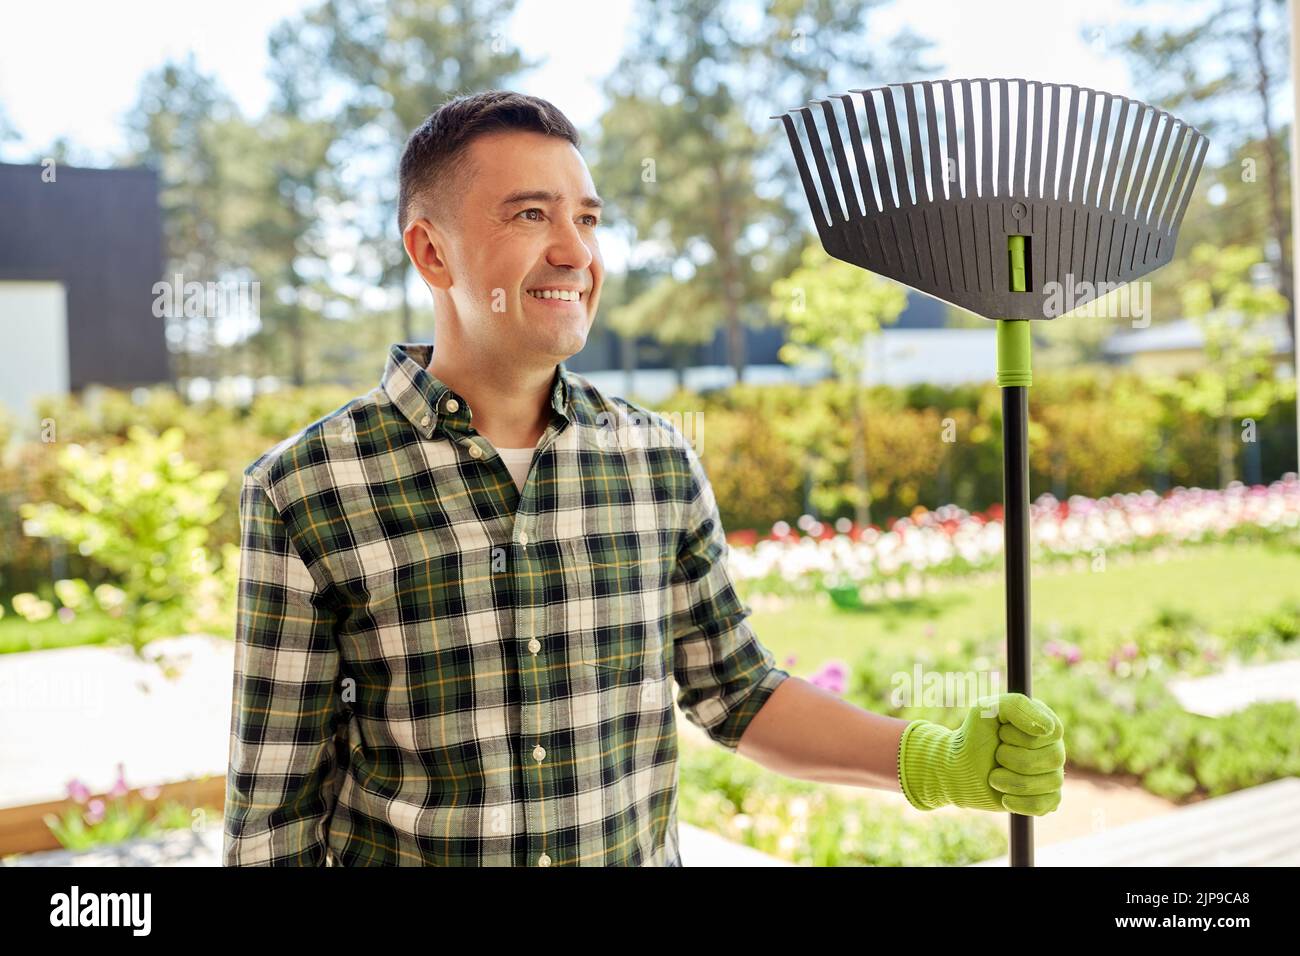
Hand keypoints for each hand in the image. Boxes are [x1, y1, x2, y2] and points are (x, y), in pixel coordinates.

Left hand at [897, 692, 1065, 815]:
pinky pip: (1046, 805)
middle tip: (995, 755)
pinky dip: (1020, 802)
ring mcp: (1053, 774)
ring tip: (994, 777)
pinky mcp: (1046, 798)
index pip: (1052, 731)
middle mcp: (1054, 747)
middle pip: (1054, 758)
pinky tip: (1004, 797)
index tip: (1000, 732)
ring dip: (1012, 781)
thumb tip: (1048, 729)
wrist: (959, 768)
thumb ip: (1017, 706)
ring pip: (1051, 782)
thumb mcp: (987, 710)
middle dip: (1013, 758)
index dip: (1021, 736)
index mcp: (1044, 723)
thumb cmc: (974, 736)